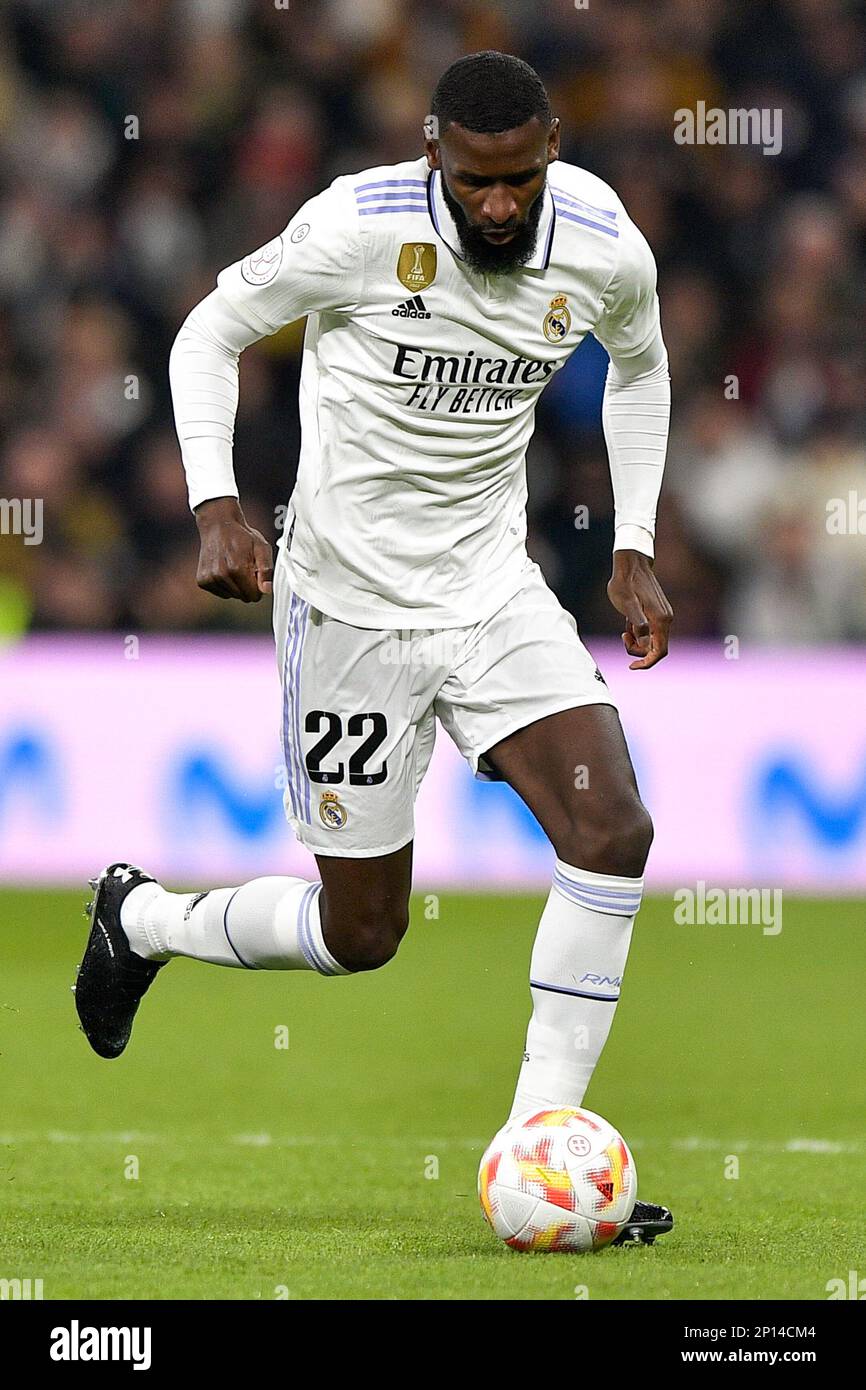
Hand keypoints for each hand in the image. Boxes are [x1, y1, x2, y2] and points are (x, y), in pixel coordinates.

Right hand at [194, 497, 273, 602]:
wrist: (218, 524)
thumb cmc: (242, 536)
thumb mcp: (262, 548)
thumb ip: (266, 570)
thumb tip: (267, 590)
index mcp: (237, 569)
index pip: (254, 596)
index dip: (258, 586)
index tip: (256, 573)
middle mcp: (221, 575)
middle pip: (243, 597)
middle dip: (247, 586)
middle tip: (244, 567)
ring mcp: (210, 579)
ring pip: (232, 596)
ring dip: (236, 585)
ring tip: (233, 566)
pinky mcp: (202, 581)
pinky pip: (220, 593)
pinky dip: (225, 585)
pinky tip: (224, 569)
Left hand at [607, 549, 672, 669]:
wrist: (631, 564)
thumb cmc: (625, 583)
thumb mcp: (627, 604)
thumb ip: (638, 625)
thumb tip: (644, 644)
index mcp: (660, 620)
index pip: (659, 651)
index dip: (646, 663)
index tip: (631, 666)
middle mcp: (666, 619)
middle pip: (656, 648)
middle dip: (638, 649)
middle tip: (623, 636)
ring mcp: (663, 615)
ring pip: (652, 640)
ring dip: (637, 640)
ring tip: (624, 627)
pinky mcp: (657, 612)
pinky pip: (650, 631)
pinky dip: (638, 632)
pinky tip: (628, 621)